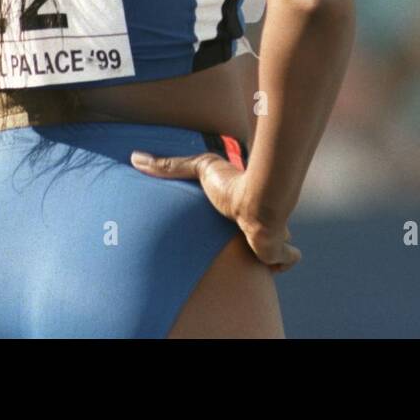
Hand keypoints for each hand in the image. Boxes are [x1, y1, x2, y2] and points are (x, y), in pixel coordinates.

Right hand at [130, 149, 300, 271]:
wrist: (255, 202)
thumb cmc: (230, 184)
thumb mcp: (198, 168)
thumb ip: (169, 166)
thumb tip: (134, 157)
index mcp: (240, 202)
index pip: (242, 206)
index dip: (240, 210)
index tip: (235, 212)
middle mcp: (258, 217)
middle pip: (260, 226)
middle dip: (257, 233)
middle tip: (242, 243)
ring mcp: (270, 234)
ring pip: (276, 244)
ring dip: (272, 248)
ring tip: (260, 256)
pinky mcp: (276, 251)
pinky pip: (285, 259)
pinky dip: (283, 261)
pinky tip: (277, 262)